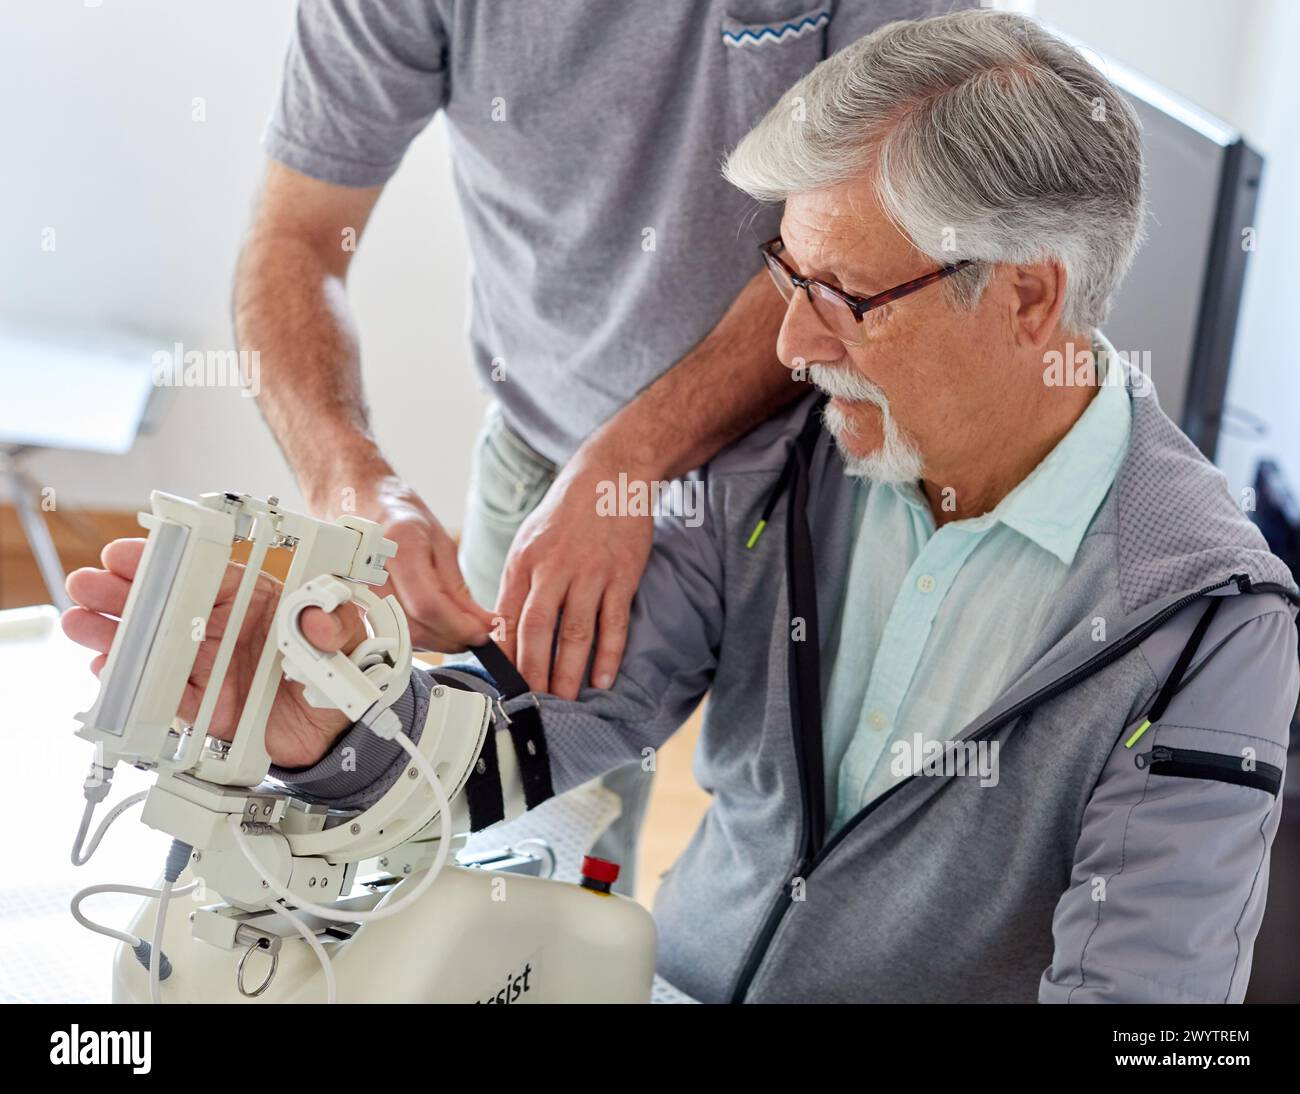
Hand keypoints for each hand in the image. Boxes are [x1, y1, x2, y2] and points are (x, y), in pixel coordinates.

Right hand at [62, 538, 365, 768]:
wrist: (339, 733)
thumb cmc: (341, 670)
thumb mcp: (349, 634)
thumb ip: (335, 621)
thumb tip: (317, 616)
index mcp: (256, 600)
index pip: (206, 573)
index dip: (168, 561)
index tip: (132, 553)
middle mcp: (226, 630)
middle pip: (168, 606)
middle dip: (126, 593)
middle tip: (90, 584)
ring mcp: (210, 667)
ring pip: (155, 646)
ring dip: (116, 635)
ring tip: (81, 623)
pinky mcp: (204, 707)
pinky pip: (161, 693)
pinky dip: (133, 684)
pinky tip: (108, 669)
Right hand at [317, 471, 493, 652]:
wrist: (353, 501)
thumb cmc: (398, 515)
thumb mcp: (440, 541)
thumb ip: (459, 588)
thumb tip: (483, 624)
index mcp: (399, 544)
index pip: (428, 605)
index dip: (460, 627)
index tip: (483, 633)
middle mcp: (371, 569)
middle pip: (414, 626)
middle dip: (452, 638)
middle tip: (477, 633)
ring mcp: (356, 588)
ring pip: (401, 635)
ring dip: (437, 641)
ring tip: (458, 627)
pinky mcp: (353, 603)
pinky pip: (389, 631)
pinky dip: (418, 635)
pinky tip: (434, 625)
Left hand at [495, 449, 654, 698]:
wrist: (611, 476)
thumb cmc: (566, 513)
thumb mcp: (529, 540)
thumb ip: (518, 583)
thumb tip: (503, 630)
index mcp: (524, 561)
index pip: (507, 617)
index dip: (504, 656)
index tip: (502, 685)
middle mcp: (553, 567)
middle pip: (537, 629)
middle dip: (534, 672)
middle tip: (533, 704)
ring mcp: (590, 572)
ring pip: (576, 632)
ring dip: (569, 672)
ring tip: (565, 702)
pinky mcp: (622, 575)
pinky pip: (614, 622)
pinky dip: (608, 655)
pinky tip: (603, 679)